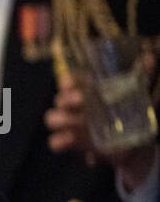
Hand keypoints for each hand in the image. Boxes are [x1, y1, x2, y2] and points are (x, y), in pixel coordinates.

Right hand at [47, 58, 158, 189]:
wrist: (133, 144)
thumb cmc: (131, 115)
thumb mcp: (138, 95)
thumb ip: (141, 78)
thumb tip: (148, 58)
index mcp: (86, 91)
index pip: (68, 81)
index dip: (68, 80)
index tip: (73, 81)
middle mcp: (75, 106)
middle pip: (59, 99)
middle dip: (66, 99)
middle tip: (81, 100)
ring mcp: (71, 125)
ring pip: (52, 118)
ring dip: (61, 118)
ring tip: (77, 121)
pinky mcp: (71, 143)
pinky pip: (55, 141)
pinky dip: (60, 140)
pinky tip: (72, 138)